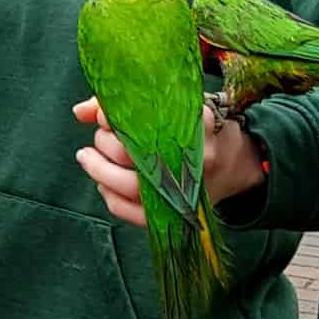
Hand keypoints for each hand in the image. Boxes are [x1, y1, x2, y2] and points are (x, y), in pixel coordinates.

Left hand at [72, 97, 265, 228]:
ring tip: (86, 156)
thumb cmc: (195, 127)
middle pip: (132, 153)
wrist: (238, 161)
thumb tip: (81, 112)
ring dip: (98, 171)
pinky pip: (135, 214)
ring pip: (131, 187)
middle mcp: (195, 157)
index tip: (104, 115)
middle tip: (99, 136)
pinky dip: (111, 199)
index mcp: (197, 123)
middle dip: (104, 143)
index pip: (144, 119)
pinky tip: (102, 184)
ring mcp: (188, 189)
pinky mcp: (178, 214)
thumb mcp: (171, 104)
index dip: (113, 118)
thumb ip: (125, 104)